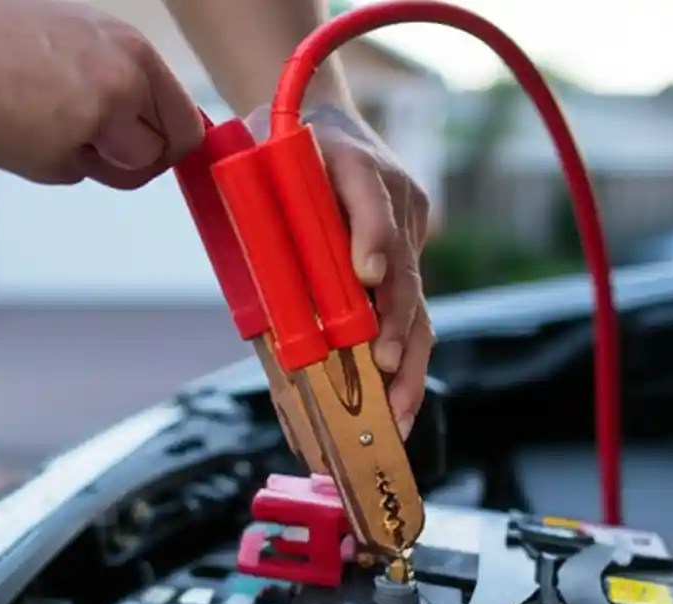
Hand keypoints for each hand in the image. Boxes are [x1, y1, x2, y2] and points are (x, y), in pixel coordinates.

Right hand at [0, 0, 203, 186]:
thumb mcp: (68, 32)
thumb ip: (115, 70)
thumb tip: (151, 114)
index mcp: (129, 44)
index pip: (185, 115)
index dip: (169, 138)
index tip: (153, 146)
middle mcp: (123, 81)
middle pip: (164, 152)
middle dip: (136, 159)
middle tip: (95, 142)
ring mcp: (93, 120)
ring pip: (124, 172)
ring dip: (95, 162)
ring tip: (42, 121)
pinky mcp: (58, 155)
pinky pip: (72, 175)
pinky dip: (48, 163)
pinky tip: (10, 126)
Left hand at [247, 104, 434, 439]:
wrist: (318, 118)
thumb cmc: (278, 148)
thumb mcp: (258, 165)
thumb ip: (261, 220)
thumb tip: (256, 308)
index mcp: (352, 161)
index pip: (369, 197)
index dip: (371, 237)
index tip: (366, 275)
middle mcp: (394, 196)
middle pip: (404, 267)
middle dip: (395, 325)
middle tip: (383, 366)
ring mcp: (409, 228)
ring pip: (416, 302)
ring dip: (408, 362)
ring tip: (396, 416)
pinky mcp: (410, 254)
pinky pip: (409, 312)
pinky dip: (401, 362)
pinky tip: (393, 406)